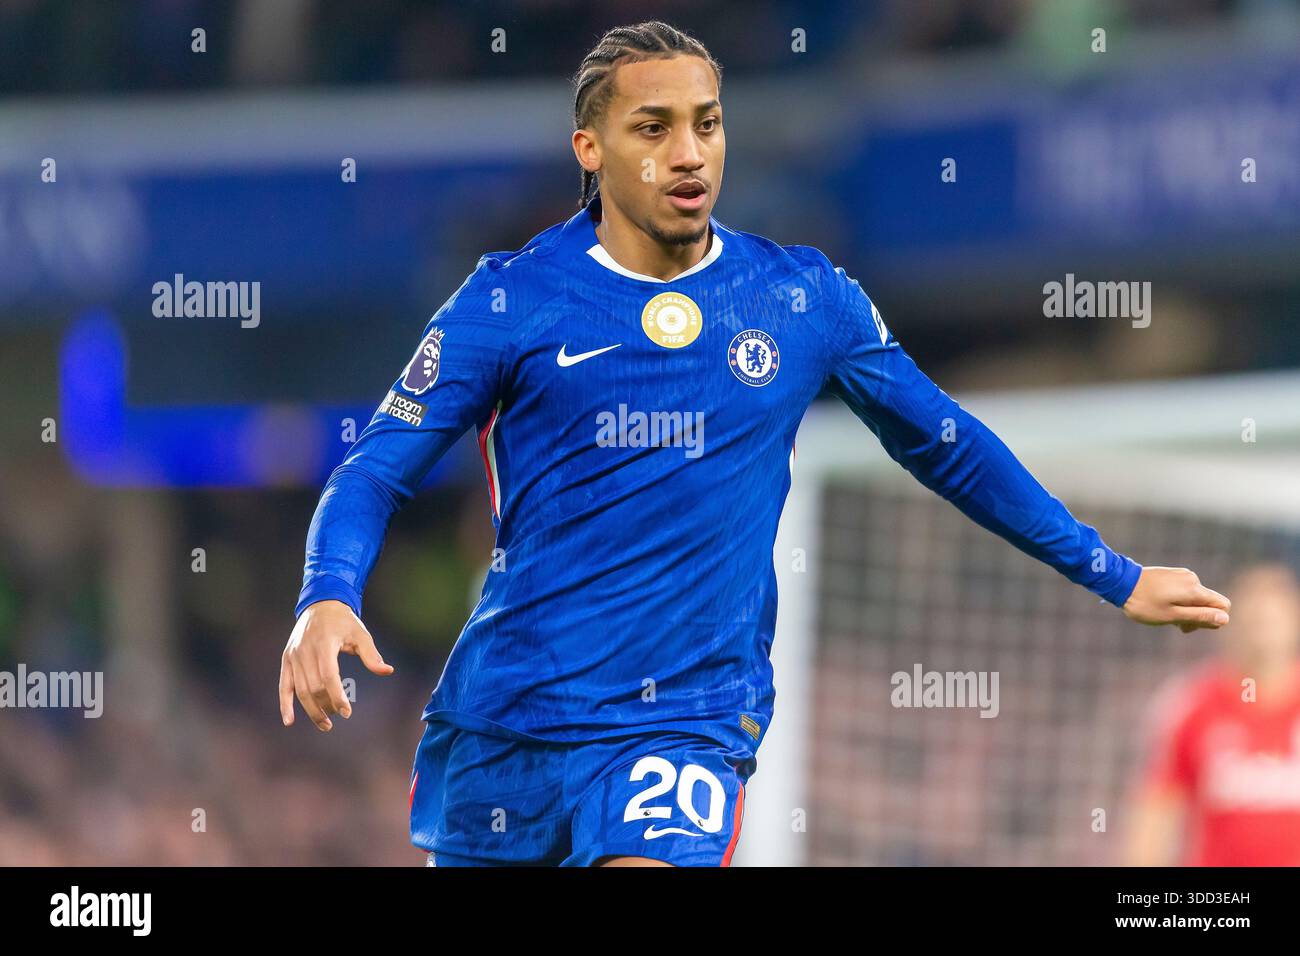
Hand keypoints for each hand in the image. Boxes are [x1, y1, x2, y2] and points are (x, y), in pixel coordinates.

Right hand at [280, 600, 393, 730]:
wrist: (320, 604)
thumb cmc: (343, 621)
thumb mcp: (360, 633)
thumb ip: (371, 654)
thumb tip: (388, 671)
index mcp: (324, 644)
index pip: (328, 676)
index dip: (337, 696)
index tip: (347, 713)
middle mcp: (305, 651)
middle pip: (314, 687)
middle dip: (326, 706)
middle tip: (340, 716)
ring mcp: (293, 656)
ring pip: (300, 690)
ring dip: (311, 710)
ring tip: (325, 724)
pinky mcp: (287, 659)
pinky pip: (284, 685)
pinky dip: (285, 704)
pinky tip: (289, 721)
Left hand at [1122, 567, 1230, 632]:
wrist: (1120, 582)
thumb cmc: (1145, 604)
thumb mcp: (1172, 616)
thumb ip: (1199, 617)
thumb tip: (1225, 619)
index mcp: (1194, 589)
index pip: (1223, 605)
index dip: (1214, 619)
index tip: (1193, 625)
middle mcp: (1192, 579)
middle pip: (1209, 602)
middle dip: (1198, 617)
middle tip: (1176, 625)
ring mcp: (1182, 574)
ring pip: (1196, 597)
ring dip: (1187, 610)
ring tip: (1166, 616)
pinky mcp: (1173, 574)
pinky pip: (1185, 590)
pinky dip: (1179, 601)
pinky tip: (1163, 606)